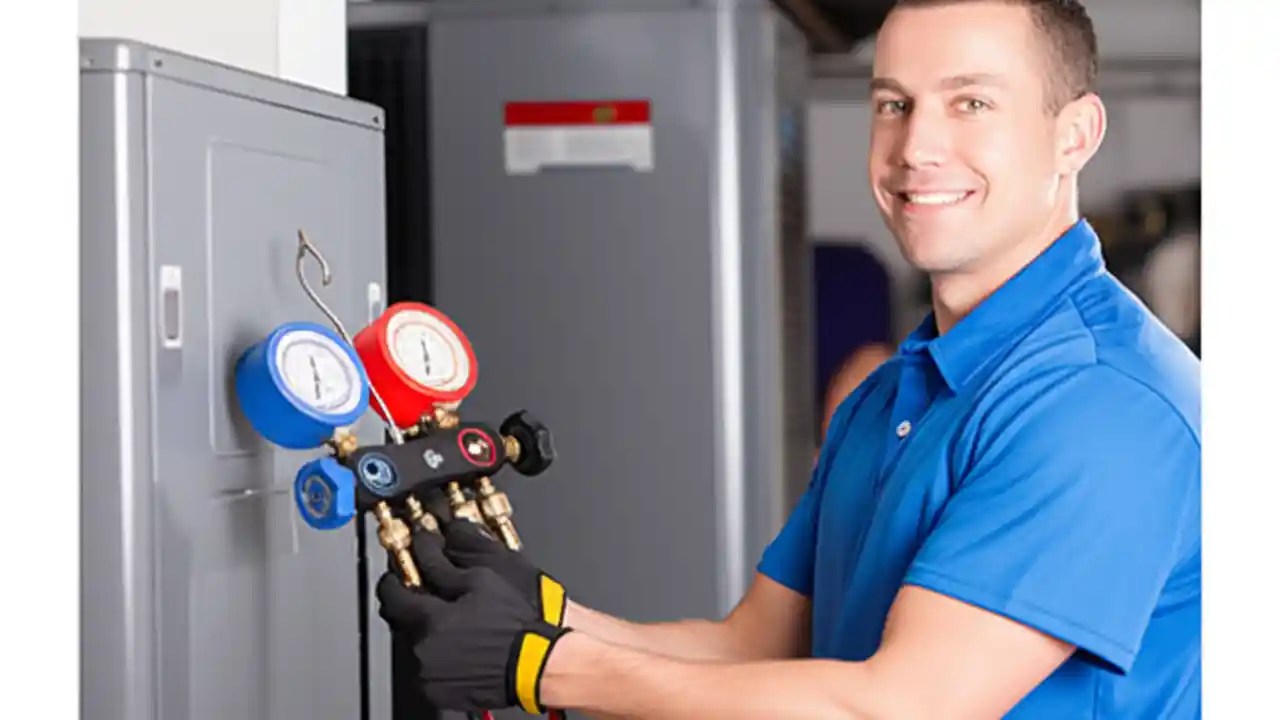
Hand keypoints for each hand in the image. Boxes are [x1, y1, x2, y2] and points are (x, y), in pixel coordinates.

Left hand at [378, 530, 571, 713]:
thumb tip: (426, 546)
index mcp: (430, 620)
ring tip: (457, 626)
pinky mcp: (439, 691)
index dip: (392, 581)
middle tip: (430, 597)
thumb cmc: (517, 624)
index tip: (398, 576)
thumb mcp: (483, 580)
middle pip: (400, 621)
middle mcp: (423, 650)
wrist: (538, 664)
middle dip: (410, 606)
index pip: (391, 595)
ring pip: (415, 644)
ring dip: (427, 632)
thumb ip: (444, 565)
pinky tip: (461, 647)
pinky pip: (428, 667)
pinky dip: (438, 655)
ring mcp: (430, 675)